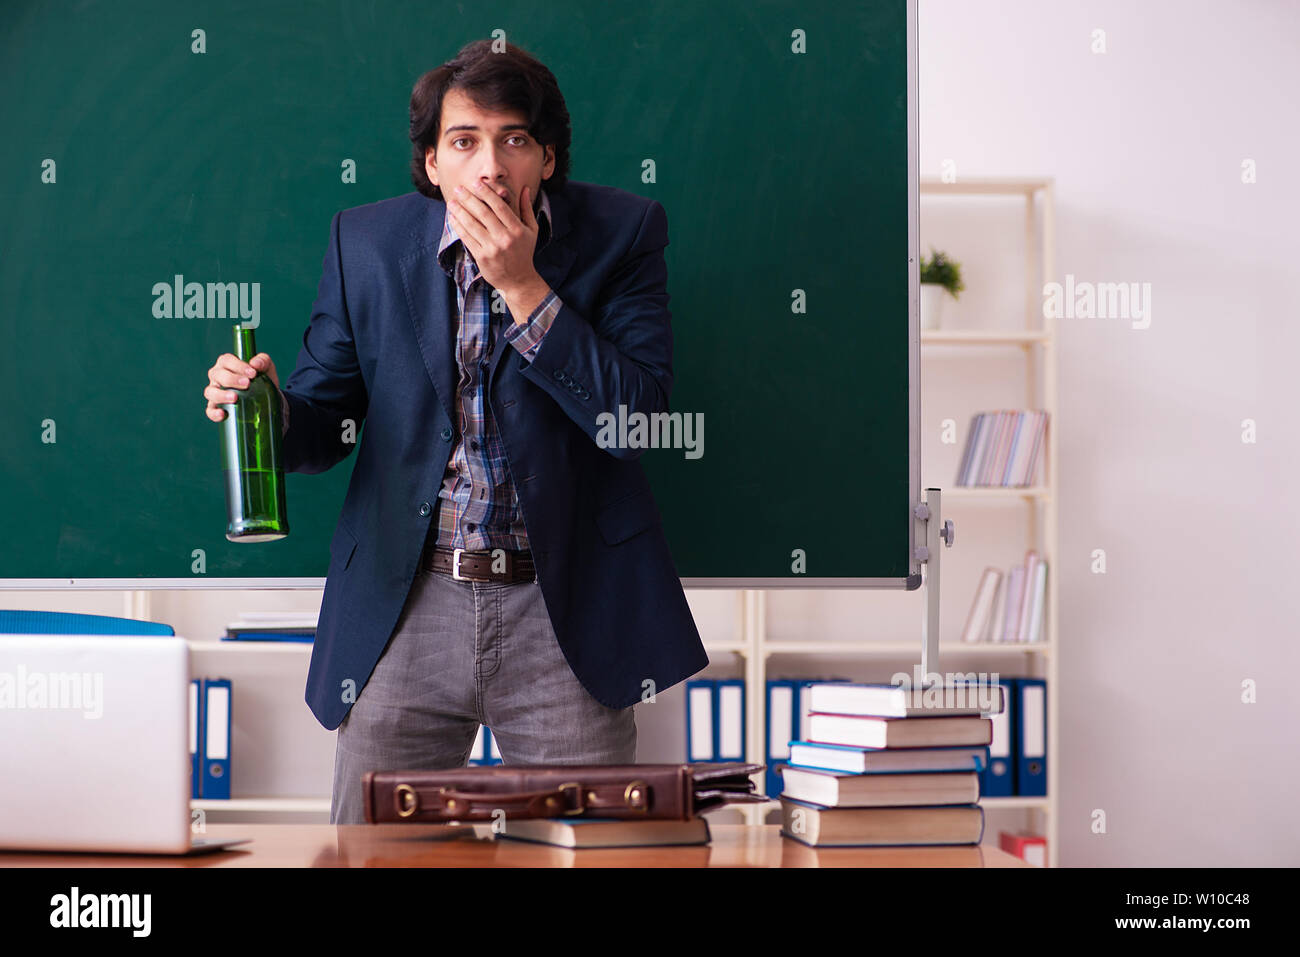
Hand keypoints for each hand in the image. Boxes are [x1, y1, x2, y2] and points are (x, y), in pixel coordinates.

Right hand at [204, 352, 279, 421]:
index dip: (238, 366)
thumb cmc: (261, 379)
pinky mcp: (215, 407)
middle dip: (231, 379)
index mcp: (227, 364)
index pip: (226, 360)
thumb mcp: (266, 367)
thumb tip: (255, 364)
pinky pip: (210, 410)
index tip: (252, 373)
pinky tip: (222, 414)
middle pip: (217, 375)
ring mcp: (214, 392)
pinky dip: (214, 413)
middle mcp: (217, 377)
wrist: (266, 399)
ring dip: (221, 394)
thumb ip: (263, 361)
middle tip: (247, 384)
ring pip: (210, 392)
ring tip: (235, 398)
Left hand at [446, 181, 542, 297]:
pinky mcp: (482, 257)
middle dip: (469, 199)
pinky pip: (467, 238)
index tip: (476, 183)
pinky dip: (459, 227)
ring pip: (473, 225)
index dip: (487, 193)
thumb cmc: (524, 252)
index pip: (500, 207)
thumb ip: (526, 209)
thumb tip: (525, 189)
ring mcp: (492, 248)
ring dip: (460, 212)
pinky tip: (453, 218)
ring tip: (451, 202)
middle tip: (458, 189)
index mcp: (517, 229)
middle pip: (484, 213)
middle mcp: (504, 238)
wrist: (518, 280)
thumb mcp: (532, 230)